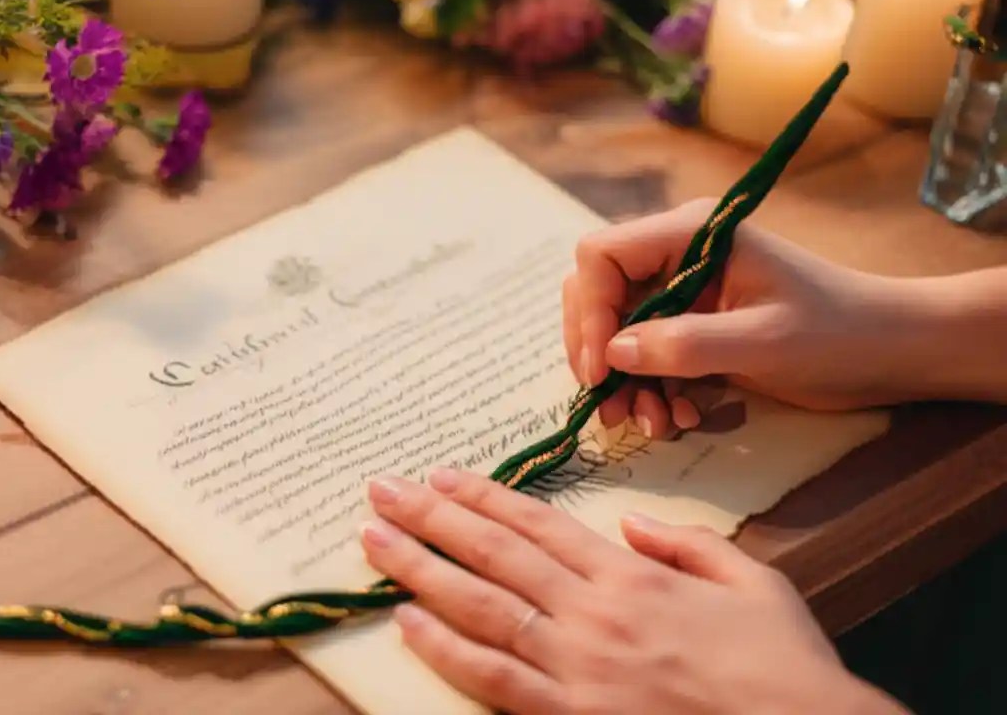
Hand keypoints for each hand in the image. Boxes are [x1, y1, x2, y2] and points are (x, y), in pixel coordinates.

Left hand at [361, 470, 907, 714]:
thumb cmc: (784, 667)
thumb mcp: (751, 582)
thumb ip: (687, 543)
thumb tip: (631, 521)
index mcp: (632, 575)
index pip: (539, 524)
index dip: (483, 497)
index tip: (439, 476)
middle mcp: (593, 612)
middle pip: (495, 554)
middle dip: (430, 519)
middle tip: (380, 491)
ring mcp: (577, 667)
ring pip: (480, 608)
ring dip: (419, 571)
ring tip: (372, 543)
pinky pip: (494, 679)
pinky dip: (444, 651)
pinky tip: (405, 624)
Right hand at [562, 199, 927, 437]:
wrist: (890, 353)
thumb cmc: (836, 334)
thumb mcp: (761, 341)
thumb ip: (684, 343)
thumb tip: (614, 354)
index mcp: (692, 234)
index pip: (602, 256)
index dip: (589, 310)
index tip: (601, 369)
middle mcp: (678, 254)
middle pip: (598, 292)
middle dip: (597, 352)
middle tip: (610, 405)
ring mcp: (685, 290)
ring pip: (618, 330)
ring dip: (626, 382)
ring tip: (652, 424)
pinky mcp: (695, 324)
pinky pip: (647, 354)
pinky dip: (651, 389)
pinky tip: (678, 418)